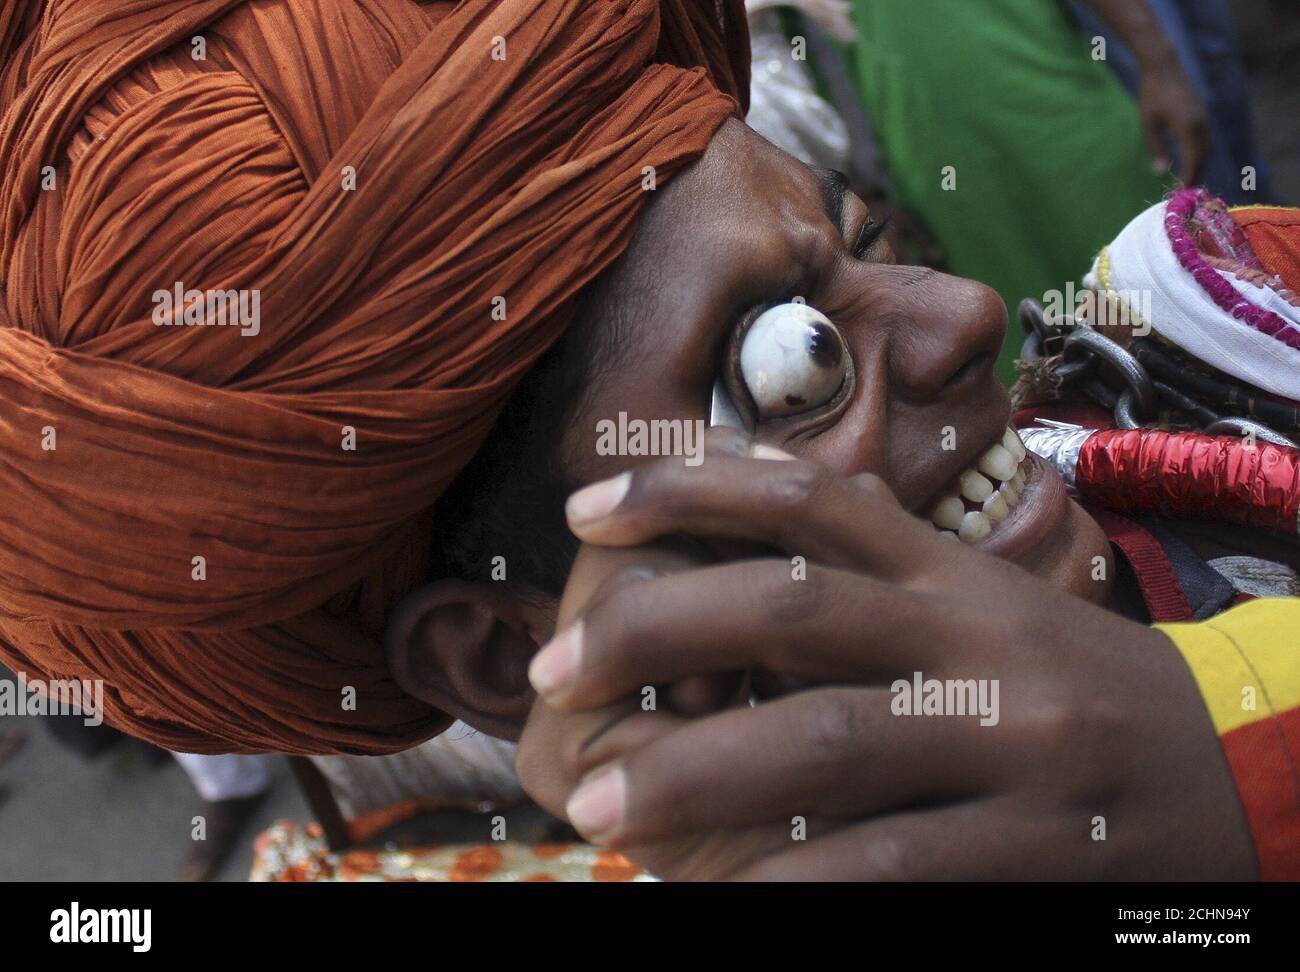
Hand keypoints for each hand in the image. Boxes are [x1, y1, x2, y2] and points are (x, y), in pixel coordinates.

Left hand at [520, 433, 1256, 878]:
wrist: (1235, 764)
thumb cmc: (1063, 683)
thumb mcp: (977, 608)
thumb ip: (872, 581)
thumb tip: (723, 552)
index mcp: (951, 573)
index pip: (811, 499)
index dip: (690, 488)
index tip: (585, 503)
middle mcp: (973, 638)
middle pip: (794, 608)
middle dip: (657, 630)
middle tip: (553, 671)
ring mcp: (1008, 744)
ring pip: (827, 744)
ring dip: (697, 774)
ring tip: (600, 809)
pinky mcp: (1035, 848)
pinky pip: (888, 869)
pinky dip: (791, 885)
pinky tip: (722, 900)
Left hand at [1137, 60, 1208, 184]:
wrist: (1164, 68)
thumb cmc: (1151, 96)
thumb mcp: (1150, 125)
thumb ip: (1157, 148)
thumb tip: (1161, 171)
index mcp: (1188, 128)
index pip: (1193, 160)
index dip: (1189, 177)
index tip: (1181, 191)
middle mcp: (1201, 124)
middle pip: (1204, 157)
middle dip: (1196, 174)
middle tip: (1185, 191)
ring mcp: (1204, 118)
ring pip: (1207, 148)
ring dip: (1200, 164)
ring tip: (1188, 178)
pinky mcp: (1203, 114)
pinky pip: (1206, 139)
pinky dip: (1201, 152)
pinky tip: (1190, 160)